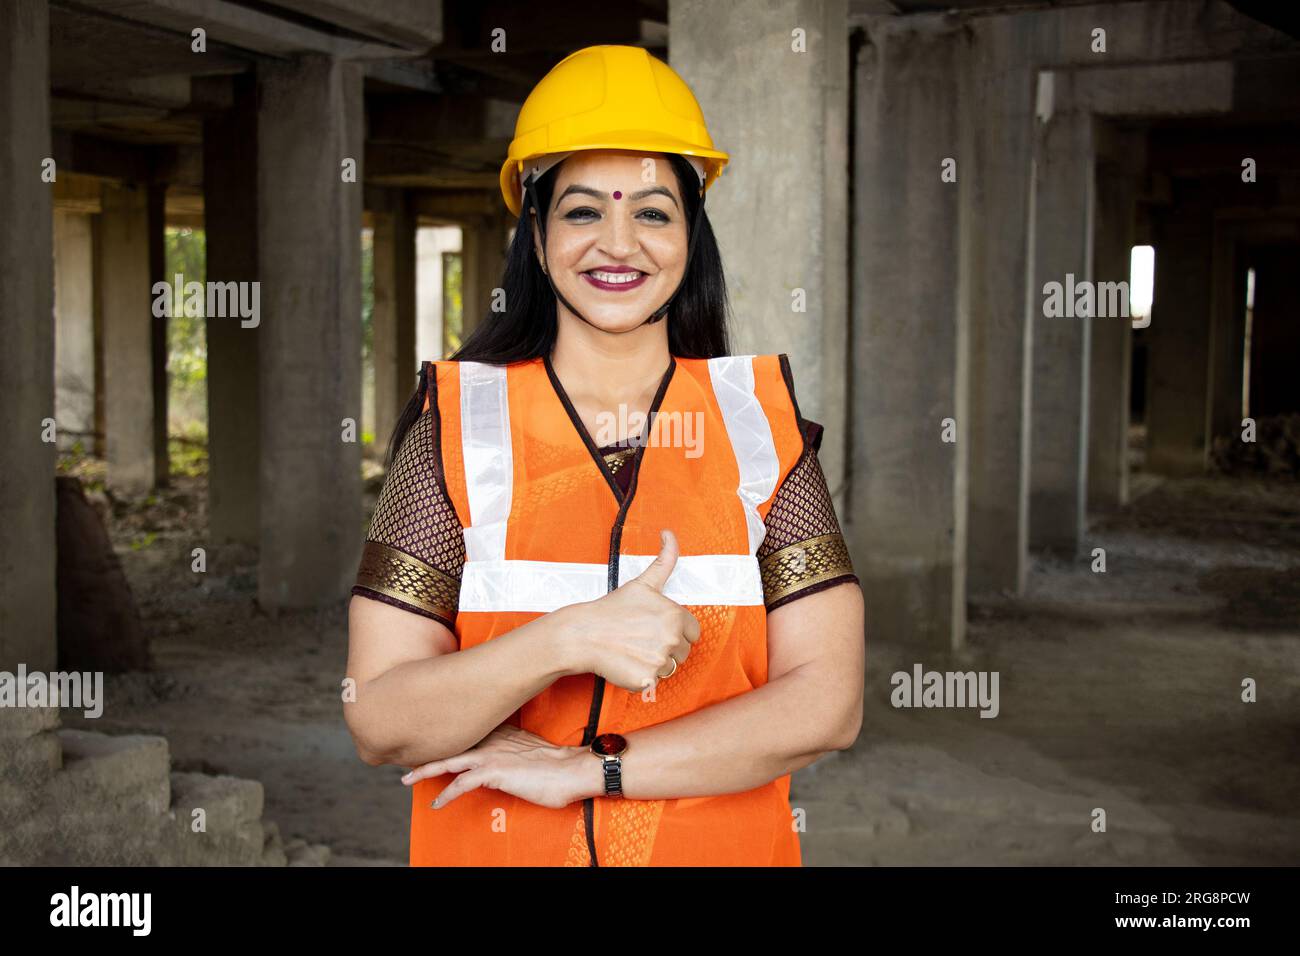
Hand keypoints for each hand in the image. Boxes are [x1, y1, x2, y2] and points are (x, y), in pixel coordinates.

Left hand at [400, 724, 601, 809]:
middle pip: (451, 743)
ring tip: (407, 779)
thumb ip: (513, 749)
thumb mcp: (531, 750)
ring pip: (448, 761)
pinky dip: (446, 795)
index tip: (430, 740)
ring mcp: (491, 755)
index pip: (466, 731)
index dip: (447, 738)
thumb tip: (505, 760)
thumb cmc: (557, 764)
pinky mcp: (493, 772)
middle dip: (427, 749)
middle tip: (407, 754)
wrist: (572, 769)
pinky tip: (436, 804)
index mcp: (501, 731)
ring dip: (425, 770)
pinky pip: (461, 785)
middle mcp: (492, 739)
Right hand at [558, 529, 701, 692]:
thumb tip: (669, 533)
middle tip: (641, 639)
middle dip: (666, 647)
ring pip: (670, 668)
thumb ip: (664, 560)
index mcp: (675, 615)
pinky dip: (642, 677)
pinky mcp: (647, 680)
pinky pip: (654, 682)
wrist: (583, 635)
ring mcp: (659, 661)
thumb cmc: (612, 609)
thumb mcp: (642, 583)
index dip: (676, 630)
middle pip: (683, 651)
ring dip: (655, 662)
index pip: (693, 632)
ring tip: (633, 650)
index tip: (654, 628)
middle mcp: (671, 638)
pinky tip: (627, 663)